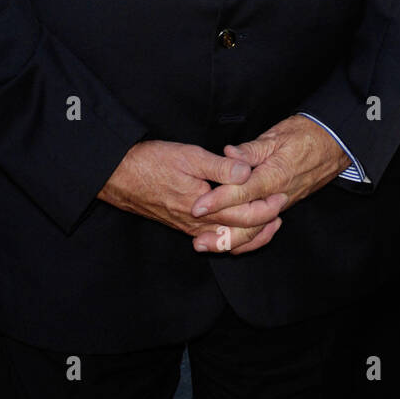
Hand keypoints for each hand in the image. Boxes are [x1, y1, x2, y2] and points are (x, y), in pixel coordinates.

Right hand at [97, 139, 286, 252]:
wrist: (118, 175)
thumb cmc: (152, 162)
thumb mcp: (190, 157)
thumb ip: (221, 167)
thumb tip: (247, 174)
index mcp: (203, 208)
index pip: (244, 216)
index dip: (266, 207)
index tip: (280, 195)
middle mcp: (197, 224)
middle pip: (239, 234)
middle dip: (264, 223)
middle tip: (281, 206)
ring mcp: (189, 228)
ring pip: (227, 241)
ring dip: (251, 235)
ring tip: (270, 224)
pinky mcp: (182, 225)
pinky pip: (213, 240)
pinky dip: (231, 238)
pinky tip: (238, 231)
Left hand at [191, 114, 349, 253]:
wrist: (335, 143)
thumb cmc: (306, 135)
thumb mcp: (277, 135)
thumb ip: (251, 149)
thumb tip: (229, 154)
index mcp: (275, 175)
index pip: (242, 192)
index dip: (218, 200)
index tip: (197, 206)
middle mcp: (279, 195)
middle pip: (248, 220)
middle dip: (220, 230)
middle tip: (196, 239)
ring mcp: (283, 203)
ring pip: (256, 229)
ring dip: (230, 240)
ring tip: (206, 245)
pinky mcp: (284, 205)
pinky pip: (264, 227)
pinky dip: (247, 239)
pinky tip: (230, 241)